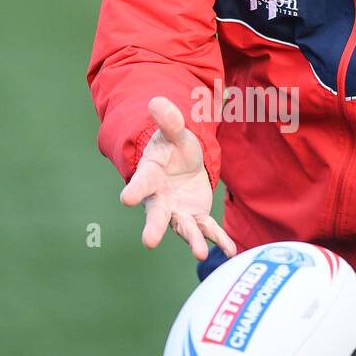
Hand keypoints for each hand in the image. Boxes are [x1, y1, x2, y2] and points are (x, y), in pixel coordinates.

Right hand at [120, 95, 236, 261]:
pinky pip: (208, 229)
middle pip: (156, 214)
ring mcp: (178, 211)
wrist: (182, 164)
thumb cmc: (172, 147)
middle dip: (153, 228)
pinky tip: (231, 251)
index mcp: (150, 177)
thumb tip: (156, 101)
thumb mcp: (173, 132)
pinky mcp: (196, 216)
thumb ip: (168, 121)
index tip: (125, 199)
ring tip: (200, 254)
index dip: (133, 190)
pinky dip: (219, 240)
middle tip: (148, 242)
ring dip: (192, 240)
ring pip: (184, 227)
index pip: (141, 184)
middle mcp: (160, 199)